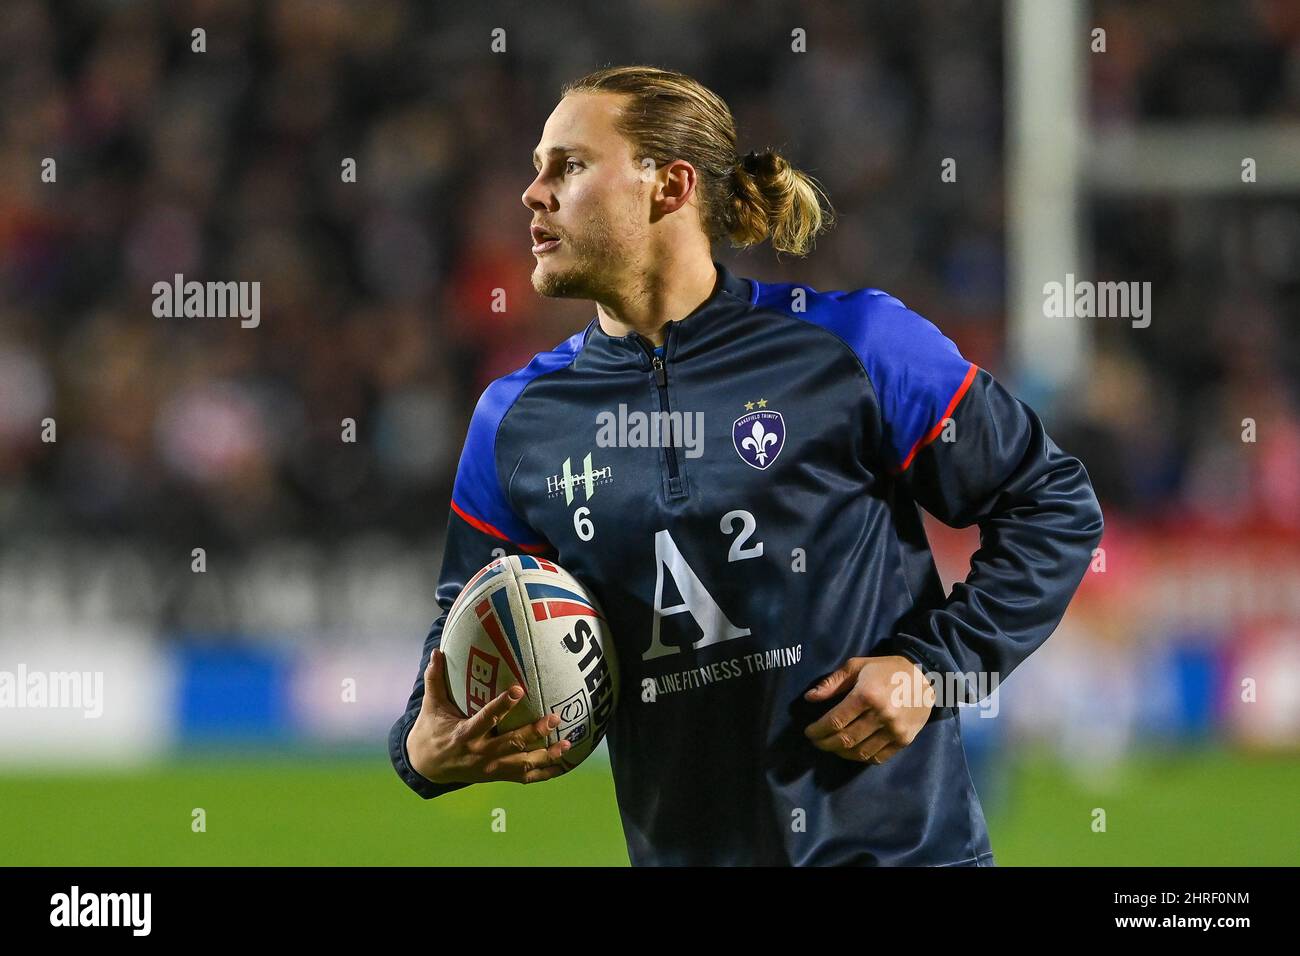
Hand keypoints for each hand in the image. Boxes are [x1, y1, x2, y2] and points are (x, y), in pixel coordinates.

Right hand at [406, 647, 571, 785]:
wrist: (426, 766)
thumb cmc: (431, 730)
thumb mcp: (432, 706)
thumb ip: (435, 679)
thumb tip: (436, 651)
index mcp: (465, 734)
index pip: (487, 718)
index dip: (503, 705)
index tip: (520, 690)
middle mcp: (480, 753)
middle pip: (512, 743)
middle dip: (535, 731)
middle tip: (556, 717)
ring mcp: (490, 768)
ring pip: (522, 763)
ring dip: (546, 754)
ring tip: (567, 743)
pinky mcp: (496, 776)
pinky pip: (523, 778)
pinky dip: (543, 773)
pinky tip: (562, 765)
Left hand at [803, 655, 935, 764]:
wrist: (926, 676)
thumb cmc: (887, 669)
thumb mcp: (857, 666)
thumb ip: (832, 683)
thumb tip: (810, 698)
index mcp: (867, 695)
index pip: (836, 721)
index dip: (818, 730)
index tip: (809, 732)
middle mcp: (881, 715)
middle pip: (845, 740)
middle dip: (825, 743)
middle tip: (816, 742)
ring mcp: (895, 730)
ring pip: (860, 752)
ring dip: (841, 753)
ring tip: (832, 746)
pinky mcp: (905, 740)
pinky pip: (878, 757)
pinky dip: (861, 757)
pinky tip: (852, 751)